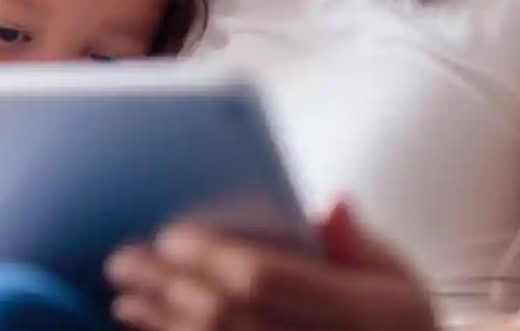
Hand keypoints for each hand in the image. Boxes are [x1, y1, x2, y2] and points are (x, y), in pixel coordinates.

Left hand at [106, 201, 436, 330]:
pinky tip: (143, 325)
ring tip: (125, 293)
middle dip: (169, 285)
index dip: (212, 255)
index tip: (169, 233)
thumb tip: (329, 201)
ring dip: (159, 320)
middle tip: (123, 259)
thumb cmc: (396, 319)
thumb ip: (352, 240)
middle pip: (226, 316)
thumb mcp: (395, 275)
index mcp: (361, 312)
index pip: (264, 278)